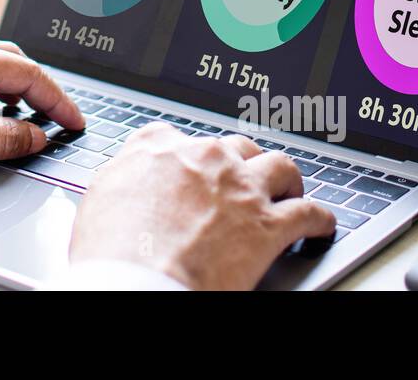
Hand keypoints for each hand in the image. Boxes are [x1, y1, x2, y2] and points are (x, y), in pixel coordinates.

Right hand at [70, 124, 335, 289]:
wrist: (136, 282)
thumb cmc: (110, 252)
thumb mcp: (98, 201)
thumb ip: (120, 180)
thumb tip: (124, 185)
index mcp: (156, 150)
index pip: (173, 135)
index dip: (186, 152)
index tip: (190, 165)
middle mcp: (202, 159)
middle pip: (234, 147)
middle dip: (240, 164)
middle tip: (242, 182)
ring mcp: (239, 188)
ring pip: (279, 167)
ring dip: (286, 180)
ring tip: (289, 191)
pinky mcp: (268, 224)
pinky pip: (308, 213)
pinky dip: (318, 220)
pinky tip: (320, 226)